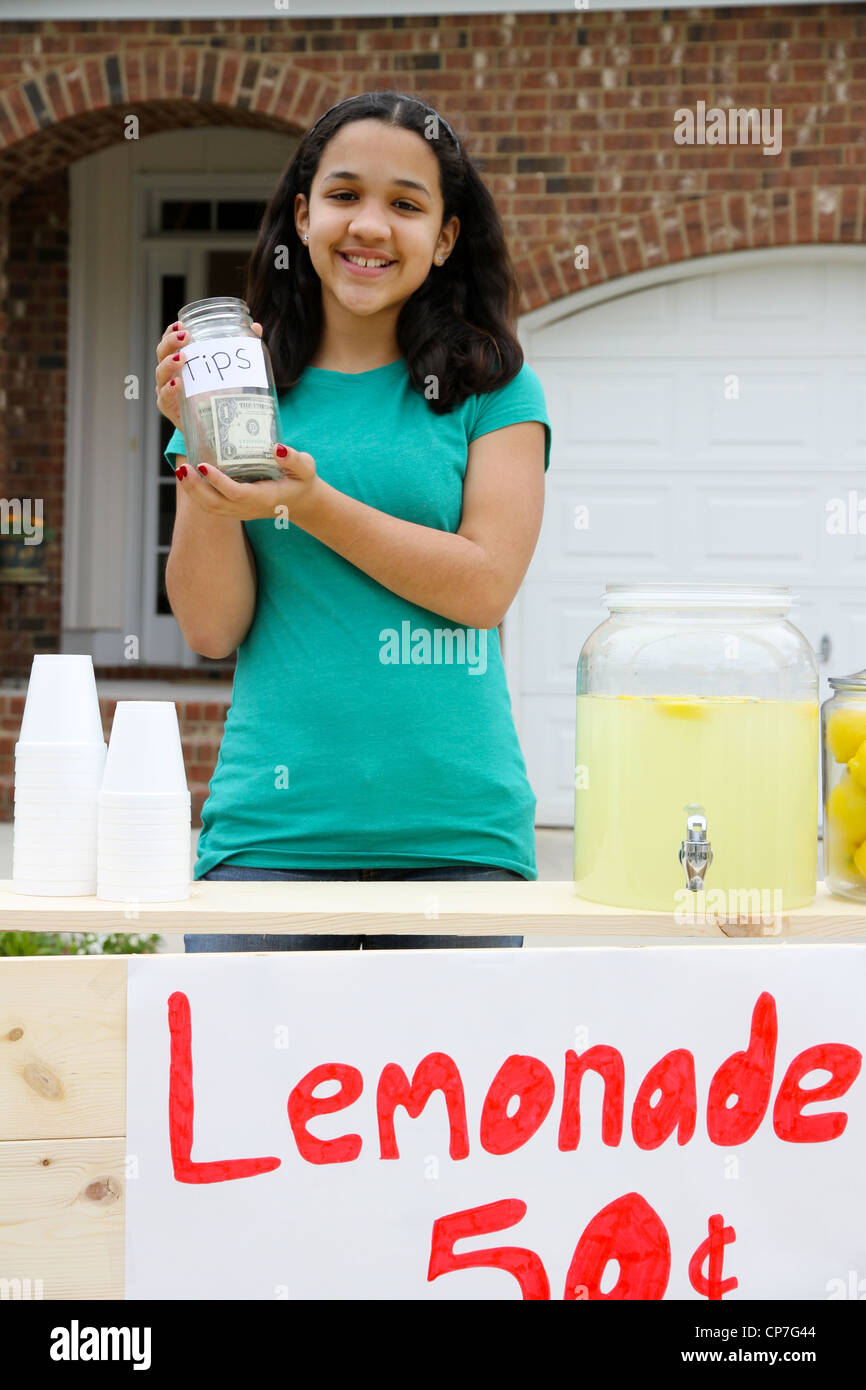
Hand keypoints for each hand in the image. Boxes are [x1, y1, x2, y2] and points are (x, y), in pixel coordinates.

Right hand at [155, 318, 263, 429]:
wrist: (213, 431)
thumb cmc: (217, 396)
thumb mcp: (229, 371)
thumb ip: (239, 348)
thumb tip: (256, 326)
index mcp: (180, 361)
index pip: (170, 342)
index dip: (172, 332)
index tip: (181, 324)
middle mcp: (170, 373)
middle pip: (162, 353)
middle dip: (170, 342)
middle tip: (185, 336)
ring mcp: (167, 390)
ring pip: (161, 373)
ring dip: (169, 363)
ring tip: (183, 357)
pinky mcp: (169, 408)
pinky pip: (164, 397)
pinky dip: (169, 389)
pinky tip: (178, 384)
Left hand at [175, 441, 322, 524]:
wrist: (301, 503)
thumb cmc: (301, 481)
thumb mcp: (305, 468)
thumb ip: (294, 459)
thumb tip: (277, 448)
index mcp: (263, 498)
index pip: (236, 493)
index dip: (218, 481)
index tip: (203, 465)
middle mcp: (248, 508)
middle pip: (214, 504)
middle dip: (195, 488)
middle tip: (182, 467)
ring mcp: (239, 511)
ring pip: (209, 507)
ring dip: (191, 491)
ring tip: (180, 470)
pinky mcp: (234, 509)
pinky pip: (211, 505)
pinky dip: (196, 492)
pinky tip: (188, 475)